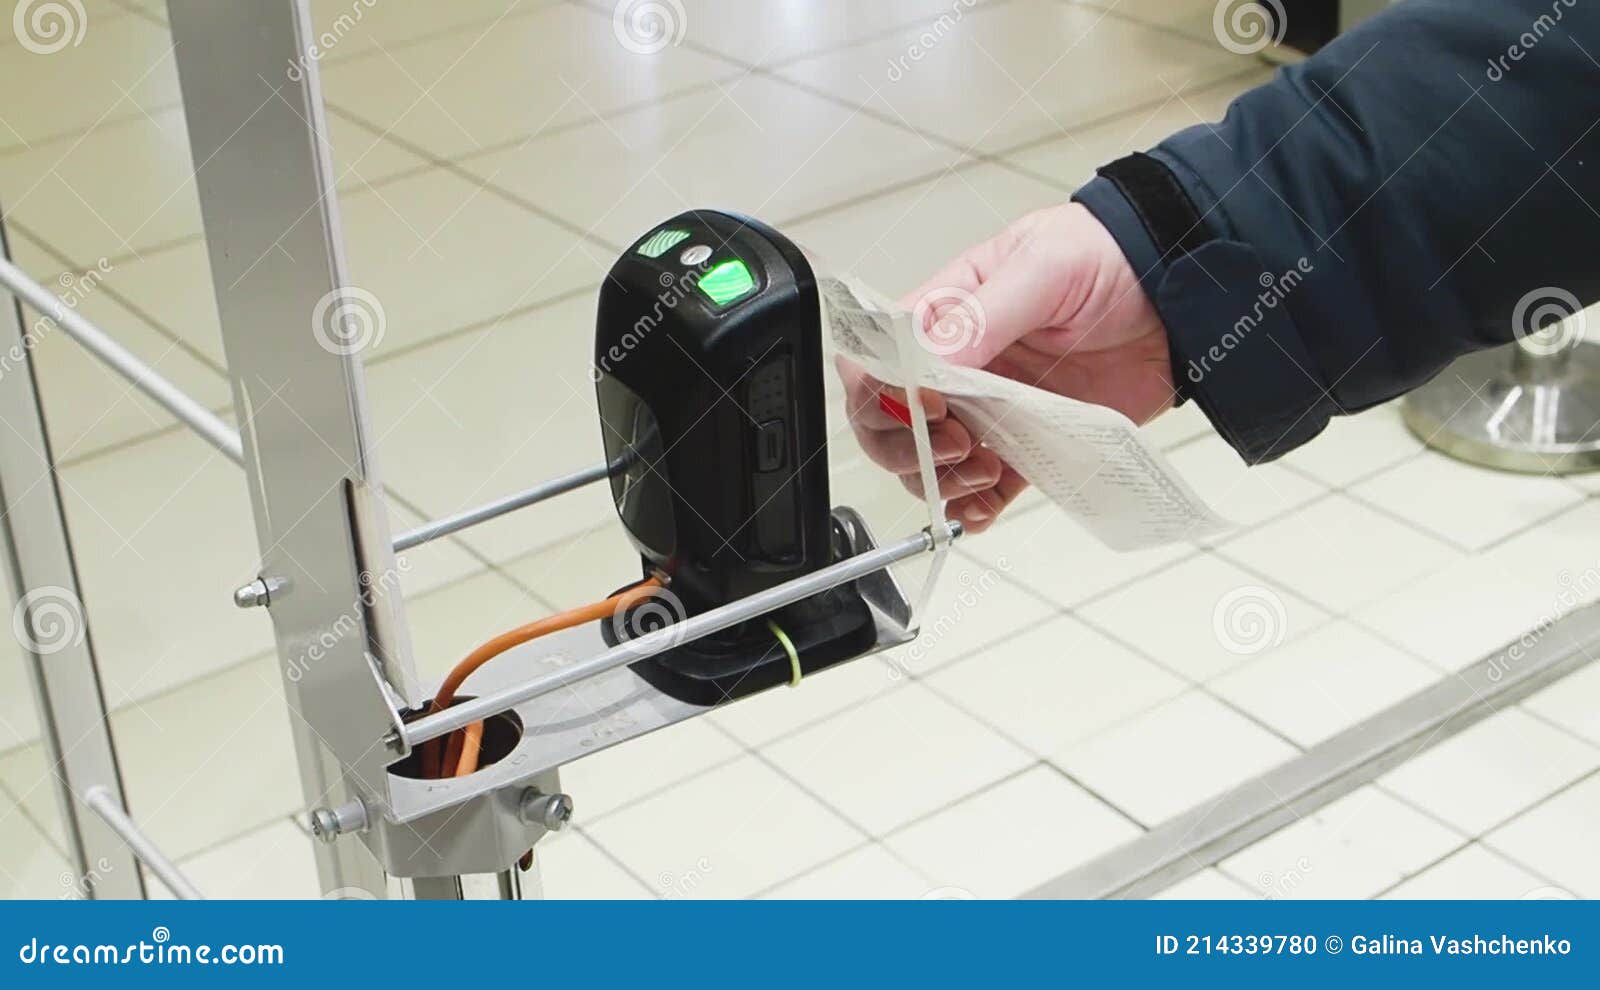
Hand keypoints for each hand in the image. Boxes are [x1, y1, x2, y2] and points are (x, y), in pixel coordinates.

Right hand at [840, 202, 1174, 533]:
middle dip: (904, 445)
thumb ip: (981, 317)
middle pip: (888, 420)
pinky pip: (985, 490)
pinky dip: (974, 510)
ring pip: (928, 463)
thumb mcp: (1042, 268)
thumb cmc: (1107, 258)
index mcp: (944, 315)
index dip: (880, 390)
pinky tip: (982, 508)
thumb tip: (929, 358)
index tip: (920, 402)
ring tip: (985, 470)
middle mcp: (958, 367)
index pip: (878, 359)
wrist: (1178, 296)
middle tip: (953, 443)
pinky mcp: (1028, 446)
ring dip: (941, 480)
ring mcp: (990, 410)